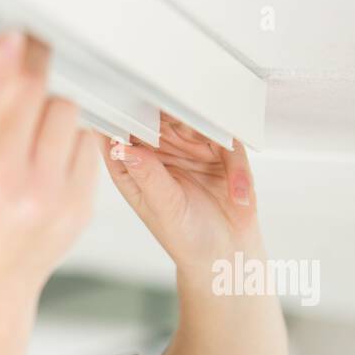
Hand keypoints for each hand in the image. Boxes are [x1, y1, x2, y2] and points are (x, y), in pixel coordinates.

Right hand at [0, 30, 99, 293]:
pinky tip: (47, 160)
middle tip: (23, 75)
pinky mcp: (78, 205)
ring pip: (66, 111)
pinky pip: (86, 143)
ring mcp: (46, 196)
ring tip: (30, 134)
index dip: (3, 61)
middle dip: (30, 75)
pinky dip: (69, 141)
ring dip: (50, 110)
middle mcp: (5, 183)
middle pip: (35, 92)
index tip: (12, 43)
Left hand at [99, 113, 264, 275]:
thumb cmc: (185, 237)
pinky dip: (235, 164)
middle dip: (162, 106)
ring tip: (207, 137)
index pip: (120, 133)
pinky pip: (229, 139)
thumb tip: (122, 147)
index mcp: (135, 166)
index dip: (118, 115)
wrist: (225, 254)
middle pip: (158, 116)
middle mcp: (161, 152)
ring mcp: (193, 148)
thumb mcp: (162, 207)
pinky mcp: (224, 151)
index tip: (120, 100)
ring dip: (200, 123)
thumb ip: (146, 174)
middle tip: (169, 101)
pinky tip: (235, 190)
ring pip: (194, 118)